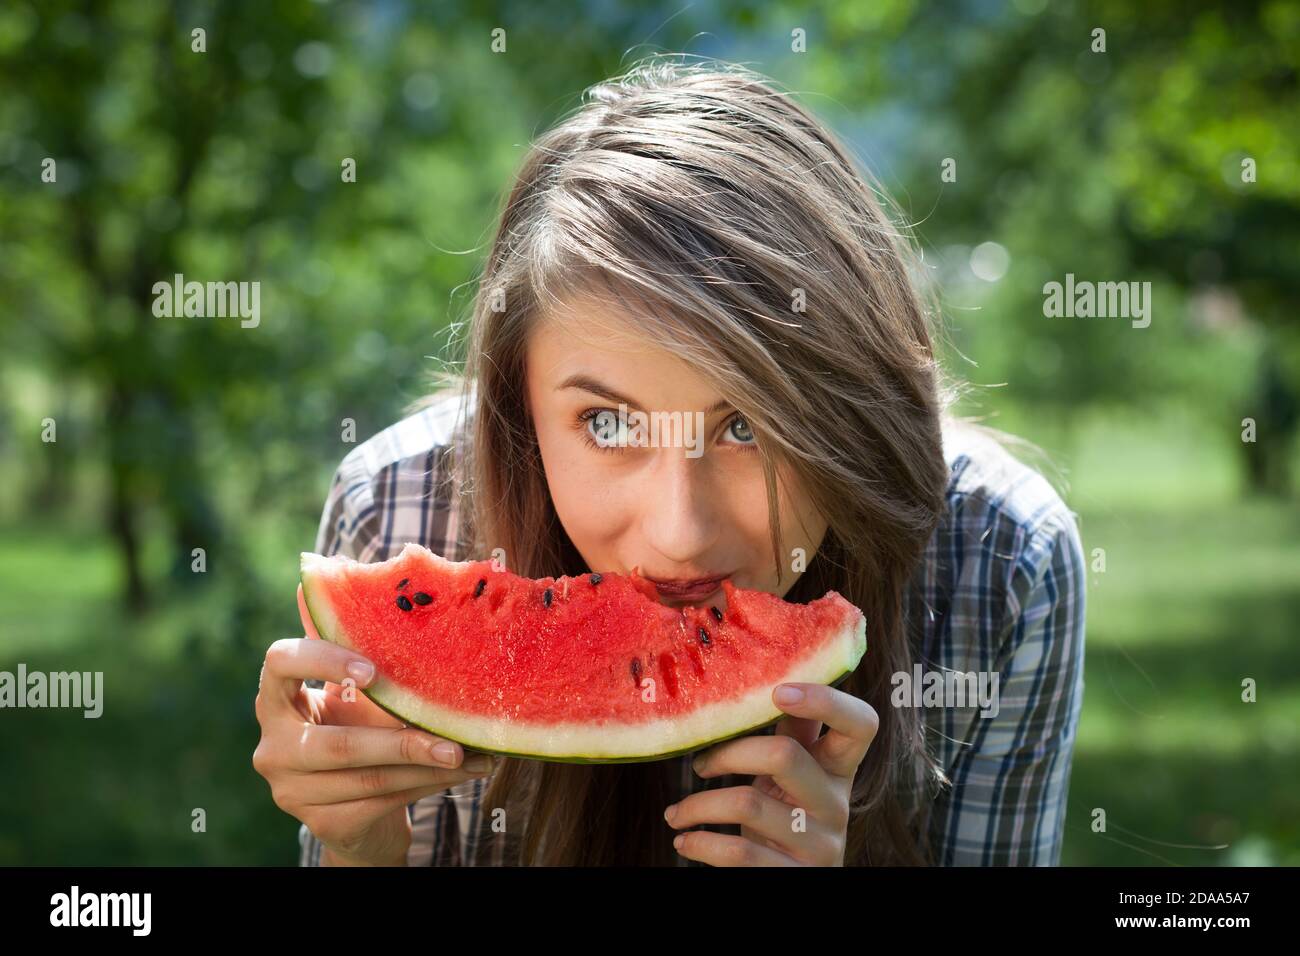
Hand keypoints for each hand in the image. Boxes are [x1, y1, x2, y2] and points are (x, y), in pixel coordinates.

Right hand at [251, 584, 496, 865]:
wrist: (360, 809)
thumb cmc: (360, 728)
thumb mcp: (358, 689)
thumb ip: (354, 641)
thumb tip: (349, 565)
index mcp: (274, 699)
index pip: (279, 663)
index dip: (324, 661)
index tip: (374, 669)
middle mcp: (272, 748)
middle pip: (337, 744)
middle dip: (402, 741)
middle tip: (454, 737)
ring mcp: (290, 792)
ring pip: (371, 777)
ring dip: (430, 765)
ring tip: (475, 753)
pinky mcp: (321, 825)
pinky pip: (384, 801)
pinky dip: (430, 786)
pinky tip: (467, 773)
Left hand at [664, 682, 878, 865]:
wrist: (792, 879)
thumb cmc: (786, 816)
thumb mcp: (794, 775)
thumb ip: (789, 731)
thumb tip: (762, 671)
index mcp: (839, 769)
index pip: (861, 724)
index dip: (826, 700)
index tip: (777, 691)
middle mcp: (837, 804)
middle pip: (784, 754)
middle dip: (728, 753)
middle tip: (699, 763)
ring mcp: (820, 844)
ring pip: (749, 804)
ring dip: (698, 805)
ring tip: (677, 812)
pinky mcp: (794, 876)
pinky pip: (739, 853)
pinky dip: (701, 843)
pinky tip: (685, 839)